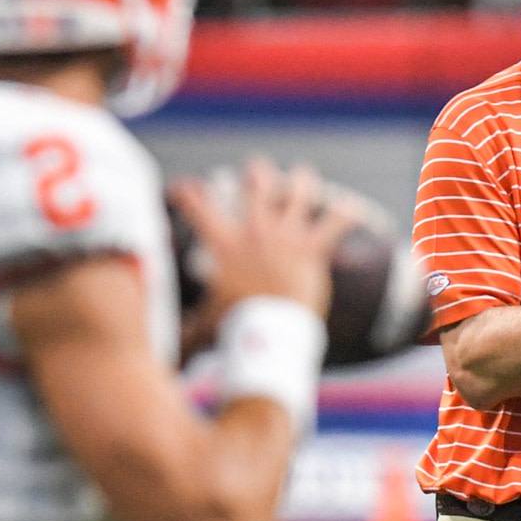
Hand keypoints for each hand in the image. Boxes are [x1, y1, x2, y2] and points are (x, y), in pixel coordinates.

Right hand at [166, 159, 357, 320]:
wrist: (268, 335)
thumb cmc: (235, 326)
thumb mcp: (207, 318)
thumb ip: (190, 324)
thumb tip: (168, 348)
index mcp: (224, 244)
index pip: (197, 205)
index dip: (187, 191)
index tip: (183, 188)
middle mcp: (255, 231)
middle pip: (256, 181)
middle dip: (258, 172)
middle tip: (257, 173)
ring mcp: (285, 236)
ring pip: (299, 190)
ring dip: (302, 180)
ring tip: (303, 177)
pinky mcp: (311, 249)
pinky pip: (335, 221)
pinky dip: (346, 212)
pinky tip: (351, 207)